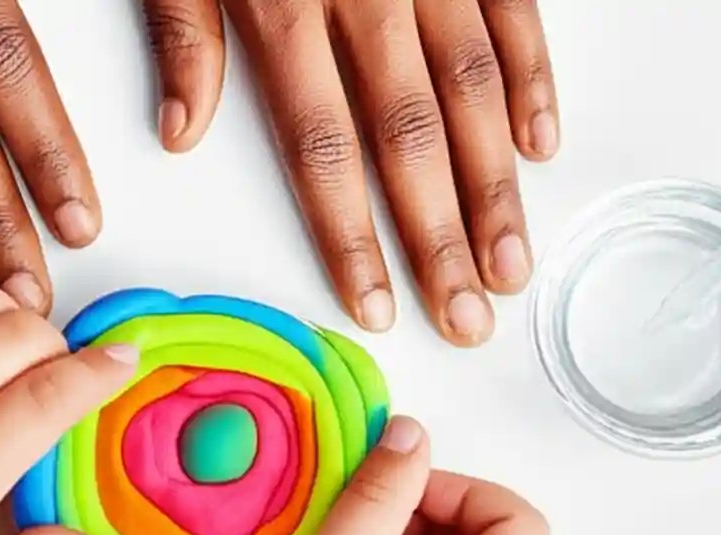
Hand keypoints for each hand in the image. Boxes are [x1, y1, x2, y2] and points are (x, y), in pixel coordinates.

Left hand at [142, 1, 558, 344]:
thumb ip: (183, 34)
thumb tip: (181, 133)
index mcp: (282, 7)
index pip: (322, 148)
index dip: (353, 236)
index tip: (379, 307)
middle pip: (409, 138)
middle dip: (439, 238)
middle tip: (468, 318)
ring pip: (472, 89)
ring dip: (494, 185)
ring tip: (510, 265)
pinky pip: (511, 11)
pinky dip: (531, 78)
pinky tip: (540, 146)